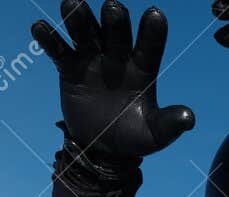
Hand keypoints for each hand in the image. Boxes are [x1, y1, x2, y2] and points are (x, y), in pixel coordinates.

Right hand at [32, 0, 194, 158]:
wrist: (102, 149)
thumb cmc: (133, 137)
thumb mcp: (154, 135)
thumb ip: (169, 125)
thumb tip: (189, 118)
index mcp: (143, 69)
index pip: (150, 45)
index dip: (152, 31)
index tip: (155, 15)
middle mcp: (118, 57)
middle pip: (116, 31)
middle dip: (115, 19)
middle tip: (113, 7)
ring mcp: (93, 60)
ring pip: (86, 32)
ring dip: (79, 18)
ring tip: (72, 5)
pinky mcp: (69, 69)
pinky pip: (59, 50)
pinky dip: (49, 38)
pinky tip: (40, 27)